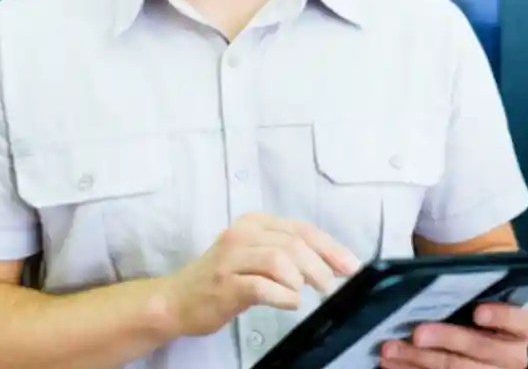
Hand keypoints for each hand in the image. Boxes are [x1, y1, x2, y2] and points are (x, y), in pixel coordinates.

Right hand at [159, 212, 360, 336]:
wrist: (177, 299)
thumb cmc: (222, 279)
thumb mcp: (254, 256)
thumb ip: (288, 254)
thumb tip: (333, 264)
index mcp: (253, 223)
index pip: (301, 228)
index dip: (330, 247)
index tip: (350, 267)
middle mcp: (241, 235)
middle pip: (293, 243)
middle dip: (320, 265)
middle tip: (331, 286)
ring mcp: (230, 259)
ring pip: (279, 259)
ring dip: (302, 278)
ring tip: (310, 294)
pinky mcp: (224, 284)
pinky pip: (261, 286)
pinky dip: (282, 295)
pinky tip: (291, 303)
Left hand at [378, 303, 527, 368]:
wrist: (480, 326)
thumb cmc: (478, 305)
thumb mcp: (481, 295)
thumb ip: (466, 292)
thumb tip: (430, 284)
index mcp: (523, 328)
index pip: (519, 321)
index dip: (500, 316)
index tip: (478, 311)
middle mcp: (513, 356)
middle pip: (480, 349)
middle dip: (446, 339)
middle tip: (417, 333)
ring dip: (419, 360)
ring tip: (390, 350)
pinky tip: (391, 365)